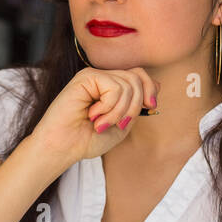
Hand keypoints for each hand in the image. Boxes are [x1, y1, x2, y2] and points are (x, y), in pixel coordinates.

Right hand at [31, 67, 159, 171]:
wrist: (64, 147)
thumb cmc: (88, 139)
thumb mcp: (123, 124)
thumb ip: (138, 105)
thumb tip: (157, 85)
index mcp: (112, 87)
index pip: (141, 74)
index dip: (150, 89)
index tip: (151, 107)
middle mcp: (104, 78)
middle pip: (137, 78)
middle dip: (135, 106)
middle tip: (119, 124)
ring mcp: (94, 76)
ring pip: (128, 84)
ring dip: (119, 111)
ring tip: (101, 123)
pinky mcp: (86, 77)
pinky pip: (114, 87)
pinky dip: (109, 107)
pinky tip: (92, 115)